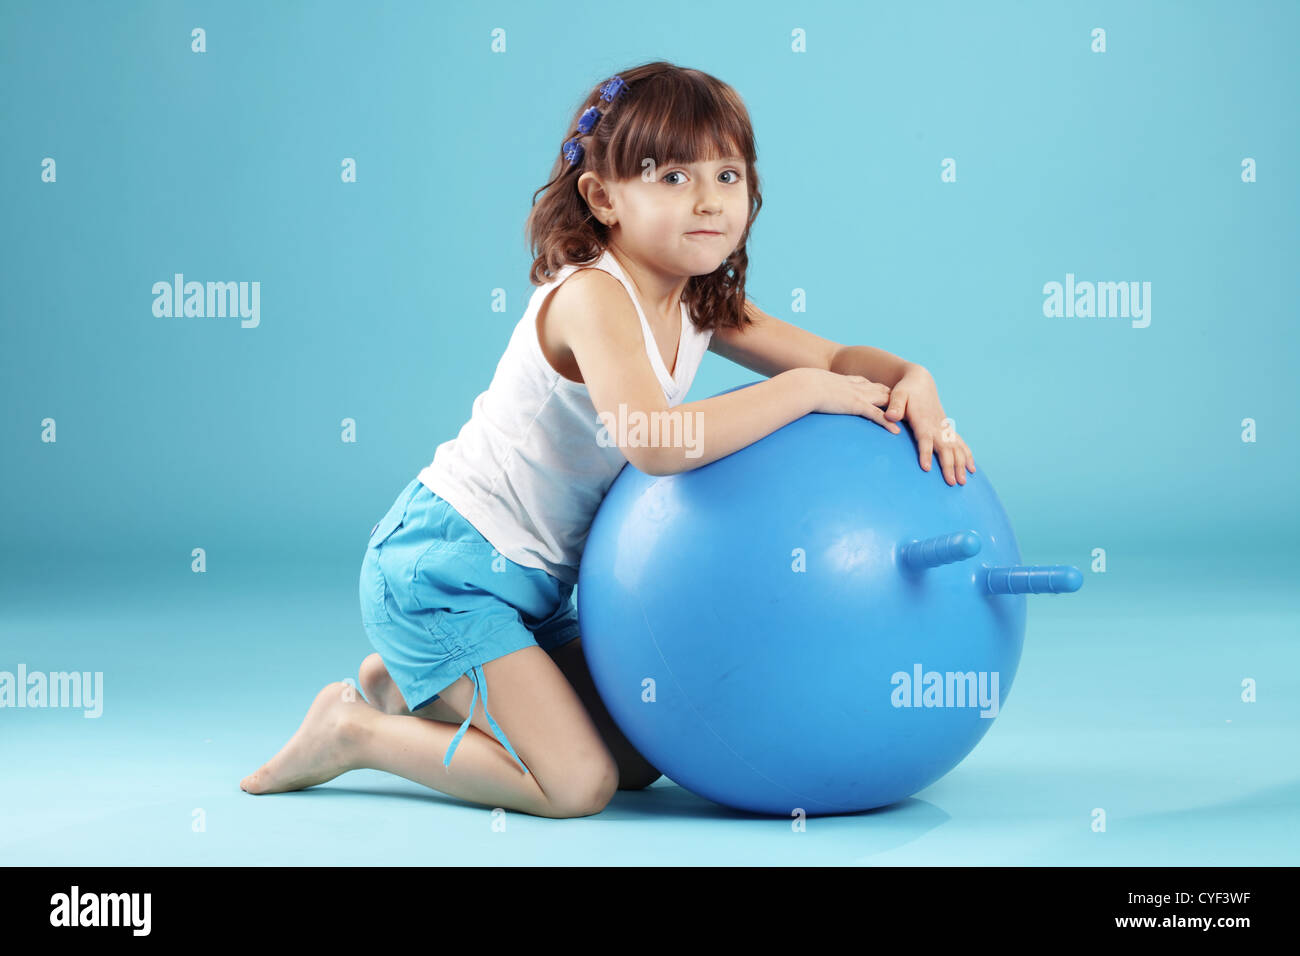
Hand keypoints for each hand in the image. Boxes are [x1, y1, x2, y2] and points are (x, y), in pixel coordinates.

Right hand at [804, 368, 901, 434]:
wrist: (806, 385)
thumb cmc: (807, 387)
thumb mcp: (820, 387)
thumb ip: (824, 392)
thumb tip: (817, 396)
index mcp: (850, 381)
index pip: (873, 385)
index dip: (884, 390)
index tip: (894, 396)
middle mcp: (859, 387)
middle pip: (885, 392)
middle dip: (899, 399)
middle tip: (912, 409)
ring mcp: (860, 395)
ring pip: (886, 402)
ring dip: (899, 411)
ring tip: (910, 421)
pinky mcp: (856, 405)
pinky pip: (877, 415)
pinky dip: (888, 423)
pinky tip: (896, 431)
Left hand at [883, 366, 975, 485]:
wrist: (920, 382)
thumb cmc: (906, 390)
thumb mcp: (897, 395)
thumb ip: (895, 406)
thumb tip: (891, 417)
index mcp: (923, 420)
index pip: (924, 439)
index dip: (925, 453)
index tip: (927, 468)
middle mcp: (936, 426)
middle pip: (944, 448)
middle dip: (949, 465)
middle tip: (952, 483)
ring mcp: (944, 428)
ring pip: (956, 448)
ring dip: (961, 464)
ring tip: (963, 482)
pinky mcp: (947, 429)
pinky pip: (960, 443)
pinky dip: (967, 456)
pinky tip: (972, 469)